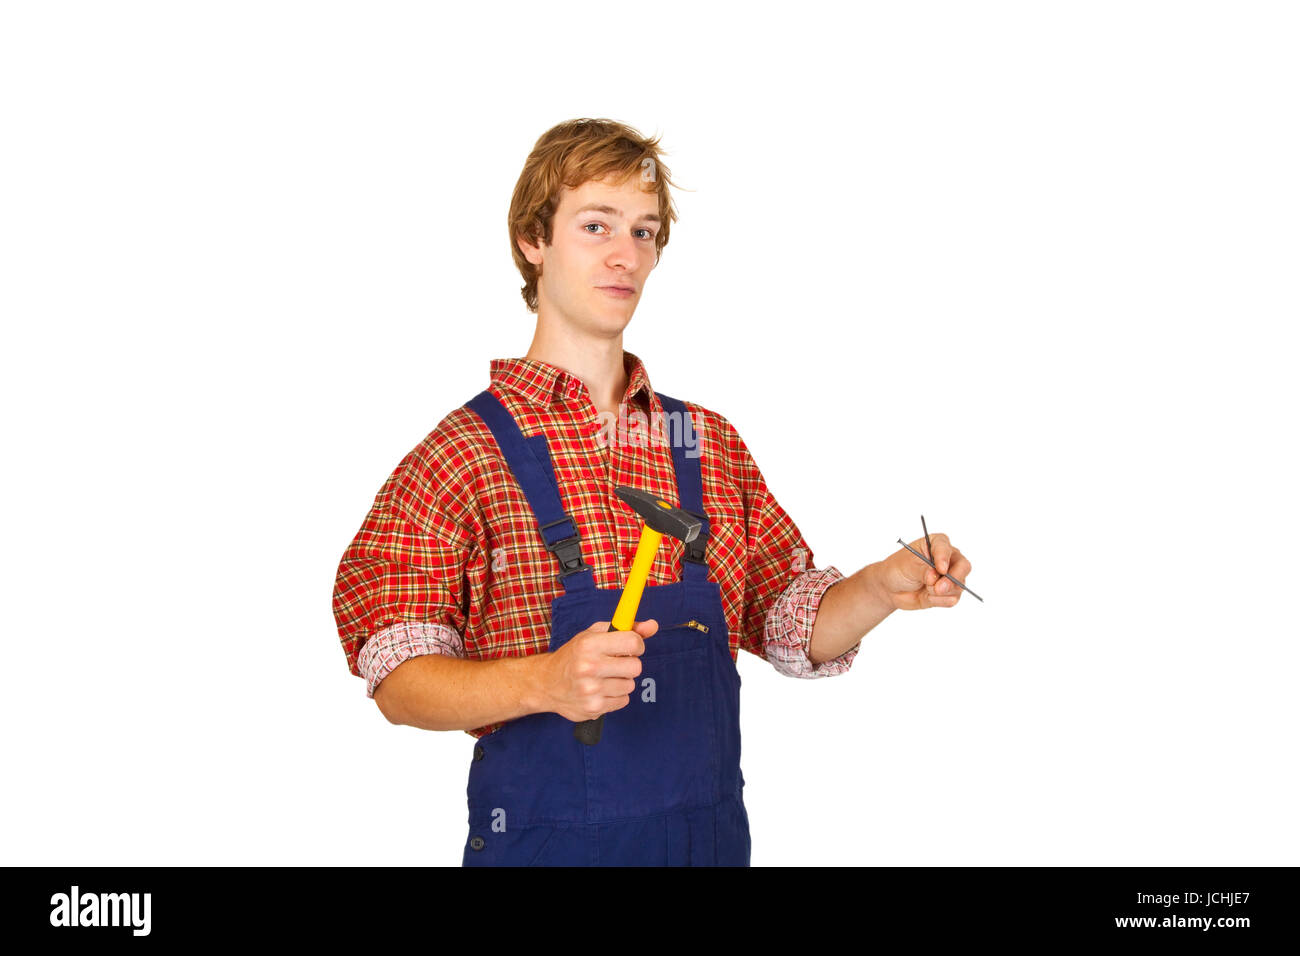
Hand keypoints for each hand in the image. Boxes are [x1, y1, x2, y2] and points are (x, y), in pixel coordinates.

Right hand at [539, 619, 658, 721]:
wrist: (547, 683)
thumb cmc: (574, 656)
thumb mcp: (594, 635)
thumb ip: (625, 628)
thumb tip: (652, 625)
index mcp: (589, 644)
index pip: (633, 642)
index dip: (637, 644)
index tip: (631, 647)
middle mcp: (589, 667)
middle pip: (635, 667)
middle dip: (629, 664)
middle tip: (615, 664)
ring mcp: (591, 690)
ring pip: (630, 685)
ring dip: (621, 681)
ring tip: (604, 678)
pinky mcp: (593, 708)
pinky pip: (623, 701)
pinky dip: (616, 696)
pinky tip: (601, 691)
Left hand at [876, 533, 972, 611]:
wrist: (892, 588)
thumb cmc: (899, 569)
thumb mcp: (907, 566)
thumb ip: (922, 571)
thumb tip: (934, 577)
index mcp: (937, 543)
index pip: (946, 548)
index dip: (944, 559)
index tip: (940, 569)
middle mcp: (949, 558)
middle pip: (963, 567)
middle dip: (952, 579)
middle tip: (938, 588)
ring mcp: (951, 576)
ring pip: (958, 586)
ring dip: (941, 592)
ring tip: (925, 589)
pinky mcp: (949, 593)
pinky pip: (952, 599)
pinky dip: (939, 601)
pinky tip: (927, 596)